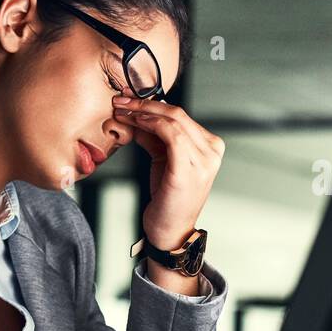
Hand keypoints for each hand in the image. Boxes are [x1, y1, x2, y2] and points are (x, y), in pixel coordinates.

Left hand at [112, 96, 224, 245]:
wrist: (170, 231)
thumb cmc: (167, 199)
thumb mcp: (161, 160)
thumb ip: (153, 137)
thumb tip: (135, 114)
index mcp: (210, 146)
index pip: (180, 115)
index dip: (152, 103)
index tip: (128, 99)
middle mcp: (212, 150)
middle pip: (176, 114)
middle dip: (144, 104)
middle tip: (120, 100)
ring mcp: (204, 159)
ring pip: (172, 120)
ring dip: (142, 112)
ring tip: (121, 110)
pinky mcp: (189, 169)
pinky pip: (170, 135)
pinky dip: (150, 124)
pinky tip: (133, 123)